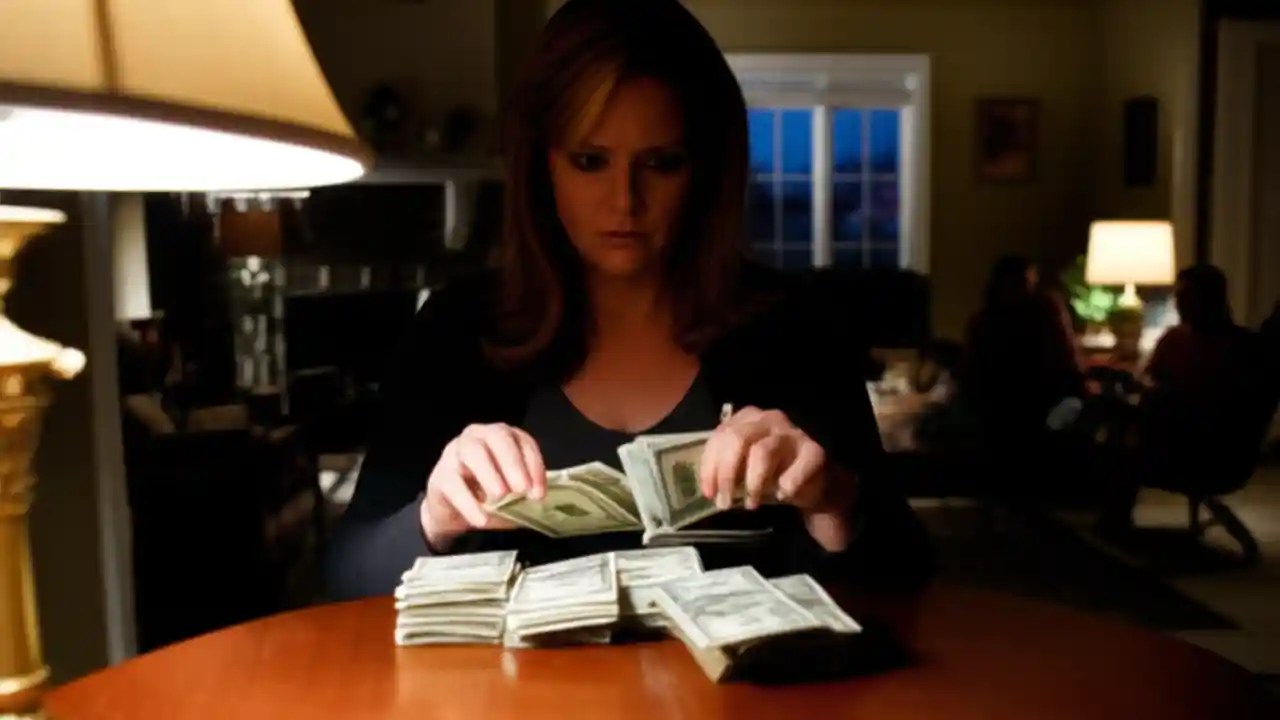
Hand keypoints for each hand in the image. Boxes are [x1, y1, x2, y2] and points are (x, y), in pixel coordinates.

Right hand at [420, 423, 546, 551]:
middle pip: (497, 438)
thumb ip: (524, 493)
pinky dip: (469, 503)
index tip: (539, 493)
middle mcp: (478, 436)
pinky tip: (482, 519)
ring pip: (473, 452)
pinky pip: (454, 484)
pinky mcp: (440, 476)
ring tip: (501, 496)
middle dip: (513, 463)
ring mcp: (456, 452)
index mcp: (502, 436)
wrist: (451, 509)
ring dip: (490, 474)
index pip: (523, 442)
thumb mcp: (510, 493)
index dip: (534, 466)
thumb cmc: (486, 494)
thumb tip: (537, 503)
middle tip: (522, 489)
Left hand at [697, 406, 850, 513]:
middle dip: (726, 473)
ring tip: (750, 504)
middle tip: (724, 502)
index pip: (720, 436)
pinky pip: (798, 466)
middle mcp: (768, 419)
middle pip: (738, 439)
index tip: (709, 493)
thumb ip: (725, 469)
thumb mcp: (743, 467)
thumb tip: (709, 489)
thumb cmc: (770, 471)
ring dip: (753, 483)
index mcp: (746, 418)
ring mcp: (792, 433)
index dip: (710, 466)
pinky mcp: (814, 451)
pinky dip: (787, 484)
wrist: (812, 481)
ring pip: (763, 452)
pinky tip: (782, 495)